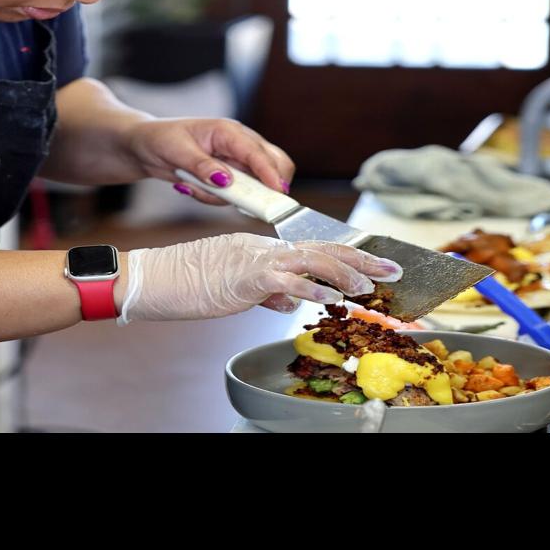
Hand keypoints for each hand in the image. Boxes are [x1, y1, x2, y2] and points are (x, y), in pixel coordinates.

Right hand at [119, 233, 403, 322]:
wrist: (155, 278)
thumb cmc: (188, 284)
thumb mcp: (236, 290)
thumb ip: (267, 292)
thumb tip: (291, 301)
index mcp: (266, 250)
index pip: (316, 249)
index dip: (350, 257)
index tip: (377, 267)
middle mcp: (267, 248)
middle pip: (325, 248)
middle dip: (363, 261)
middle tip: (394, 271)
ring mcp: (259, 259)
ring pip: (313, 259)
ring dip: (346, 274)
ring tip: (369, 288)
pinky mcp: (247, 276)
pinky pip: (287, 280)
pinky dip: (312, 287)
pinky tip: (331, 296)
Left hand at [122, 118, 295, 203]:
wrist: (145, 148)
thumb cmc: (159, 139)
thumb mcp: (176, 151)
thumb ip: (202, 166)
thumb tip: (226, 180)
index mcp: (228, 131)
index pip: (257, 152)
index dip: (269, 172)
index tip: (278, 191)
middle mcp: (238, 145)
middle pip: (274, 164)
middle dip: (267, 185)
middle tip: (248, 201)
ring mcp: (236, 162)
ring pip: (255, 185)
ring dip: (228, 196)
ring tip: (192, 186)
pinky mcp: (229, 177)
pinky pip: (234, 196)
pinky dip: (214, 199)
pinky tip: (190, 187)